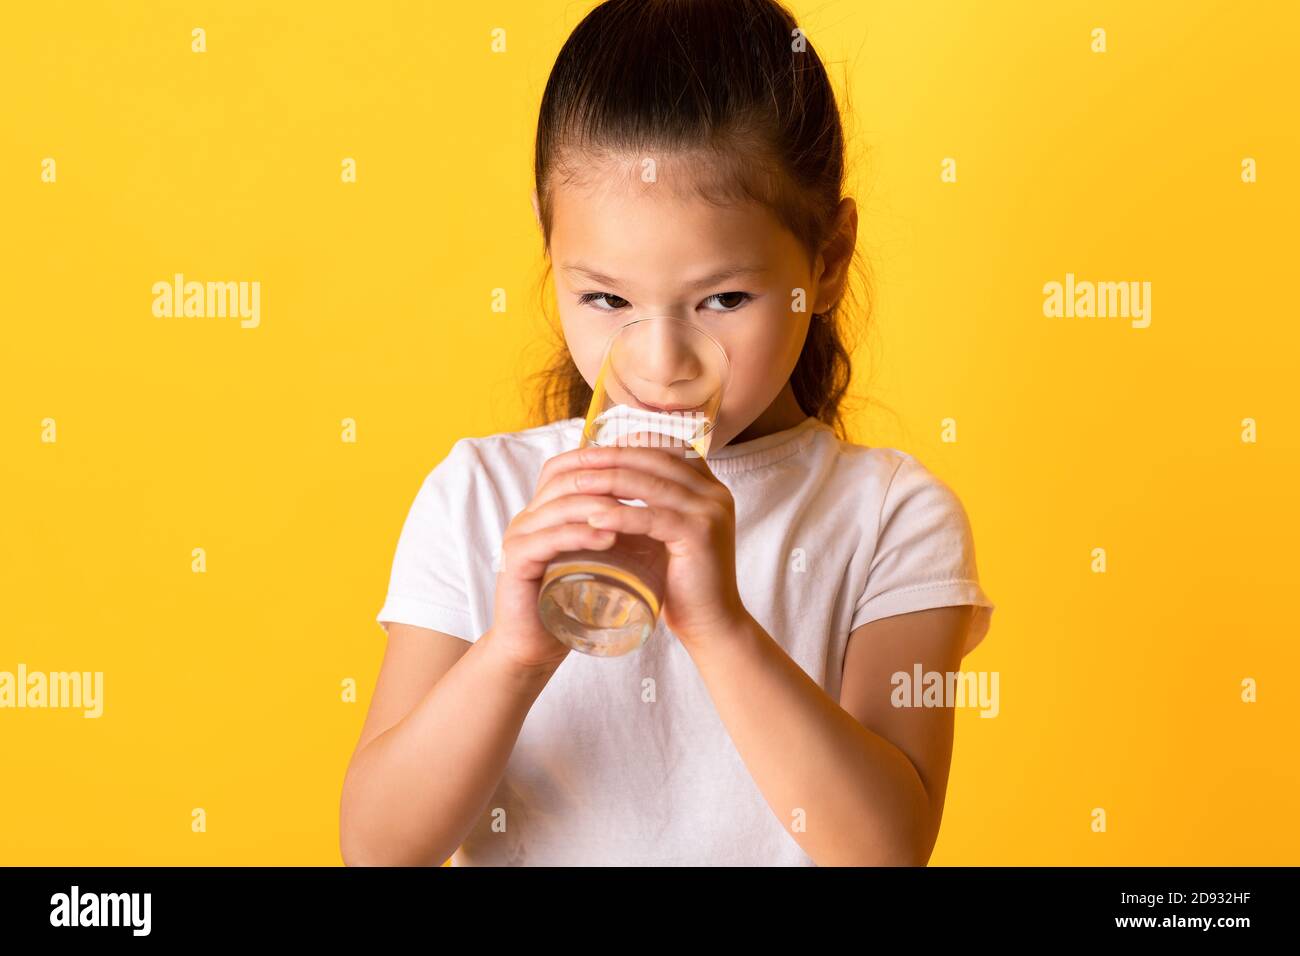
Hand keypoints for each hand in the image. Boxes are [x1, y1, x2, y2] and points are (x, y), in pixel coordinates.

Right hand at [489, 454, 627, 671]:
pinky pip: (548, 538)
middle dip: (608, 477)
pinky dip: (580, 534)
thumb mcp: (600, 559)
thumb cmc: (571, 602)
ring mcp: (519, 537)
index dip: (605, 460)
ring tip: (635, 513)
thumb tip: (668, 513)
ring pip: (559, 505)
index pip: (568, 465)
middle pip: (564, 477)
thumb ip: (620, 533)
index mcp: (544, 509)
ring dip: (599, 505)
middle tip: (647, 486)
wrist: (535, 646)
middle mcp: (528, 516)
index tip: (646, 470)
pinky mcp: (514, 562)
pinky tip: (609, 538)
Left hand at [528, 441, 747, 647]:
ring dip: (610, 481)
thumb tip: (607, 482)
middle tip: (579, 458)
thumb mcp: (668, 533)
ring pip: (652, 484)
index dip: (630, 444)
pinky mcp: (700, 535)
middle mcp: (715, 493)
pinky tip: (593, 517)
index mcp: (709, 488)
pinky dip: (620, 515)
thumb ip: (652, 506)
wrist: (712, 624)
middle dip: (614, 457)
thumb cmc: (683, 581)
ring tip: (577, 484)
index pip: (667, 449)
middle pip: (657, 459)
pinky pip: (653, 517)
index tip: (596, 449)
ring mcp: (711, 512)